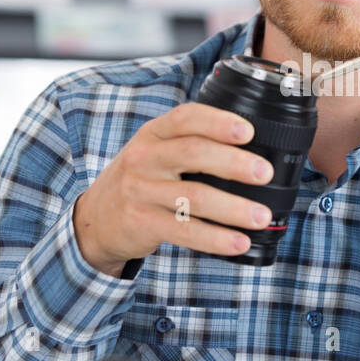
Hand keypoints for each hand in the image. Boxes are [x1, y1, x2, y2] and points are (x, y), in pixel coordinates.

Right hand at [73, 102, 275, 275]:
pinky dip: (216, 239)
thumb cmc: (141, 179)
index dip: (218, 121)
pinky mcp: (142, 223)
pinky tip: (239, 243)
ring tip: (261, 216)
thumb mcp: (155, 151)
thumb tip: (252, 149)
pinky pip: (185, 231)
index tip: (248, 131)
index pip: (186, 118)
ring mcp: (141, 191)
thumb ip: (190, 143)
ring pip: (193, 197)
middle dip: (234, 163)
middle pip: (194, 153)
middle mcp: (145, 158)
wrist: (95, 218)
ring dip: (233, 208)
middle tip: (264, 173)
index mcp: (153, 134)